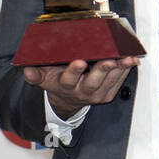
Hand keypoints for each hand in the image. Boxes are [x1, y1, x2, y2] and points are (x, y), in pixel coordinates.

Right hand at [22, 56, 139, 118]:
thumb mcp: (43, 77)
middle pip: (93, 82)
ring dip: (119, 69)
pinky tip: (131, 60)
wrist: (67, 100)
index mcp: (65, 86)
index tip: (80, 61)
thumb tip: (26, 71)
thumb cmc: (57, 81)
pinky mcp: (108, 94)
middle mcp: (82, 92)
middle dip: (102, 70)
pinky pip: (119, 82)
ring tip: (128, 58)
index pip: (69, 79)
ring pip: (109, 82)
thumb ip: (34, 74)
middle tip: (109, 60)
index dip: (74, 71)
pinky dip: (125, 70)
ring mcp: (97, 95)